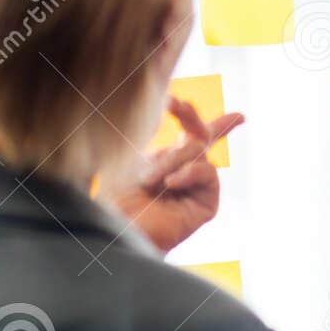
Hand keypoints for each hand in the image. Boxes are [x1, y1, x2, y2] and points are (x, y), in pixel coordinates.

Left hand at [112, 97, 244, 254]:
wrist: (120, 228)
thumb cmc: (118, 194)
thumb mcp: (134, 153)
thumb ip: (155, 131)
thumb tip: (171, 104)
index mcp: (166, 160)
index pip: (190, 135)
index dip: (203, 118)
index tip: (211, 103)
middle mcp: (185, 172)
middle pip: (203, 135)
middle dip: (190, 116)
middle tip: (176, 104)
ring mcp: (198, 187)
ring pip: (197, 151)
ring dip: (171, 160)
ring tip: (150, 179)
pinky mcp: (207, 203)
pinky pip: (208, 172)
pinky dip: (189, 173)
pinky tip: (171, 183)